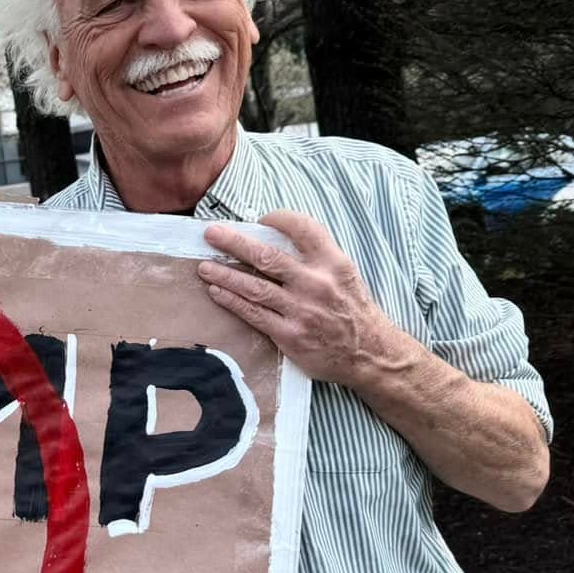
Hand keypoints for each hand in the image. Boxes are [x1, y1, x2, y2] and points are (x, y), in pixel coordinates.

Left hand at [199, 211, 403, 386]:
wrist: (369, 353)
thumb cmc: (351, 310)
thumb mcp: (343, 274)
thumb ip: (316, 257)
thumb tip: (274, 238)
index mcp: (333, 263)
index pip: (303, 229)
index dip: (278, 219)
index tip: (259, 218)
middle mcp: (317, 284)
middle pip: (268, 256)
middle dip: (235, 242)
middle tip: (211, 233)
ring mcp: (302, 310)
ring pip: (255, 287)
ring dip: (225, 274)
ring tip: (204, 266)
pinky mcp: (290, 335)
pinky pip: (254, 314)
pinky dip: (232, 301)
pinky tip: (216, 292)